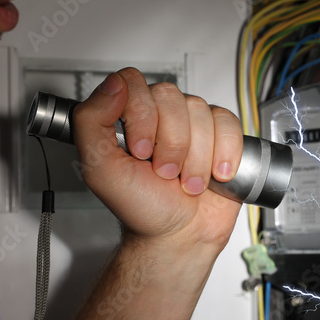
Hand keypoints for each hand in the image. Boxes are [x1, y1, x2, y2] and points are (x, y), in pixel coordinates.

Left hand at [72, 68, 243, 251]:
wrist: (178, 236)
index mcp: (128, 117)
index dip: (141, 114)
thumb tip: (113, 85)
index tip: (140, 150)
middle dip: (171, 143)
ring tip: (187, 182)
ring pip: (201, 112)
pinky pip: (229, 124)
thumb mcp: (99, 170)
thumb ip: (90, 121)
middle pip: (171, 96)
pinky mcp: (222, 136)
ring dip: (196, 157)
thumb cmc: (141, 206)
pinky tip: (215, 174)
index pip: (134, 83)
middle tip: (164, 172)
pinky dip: (225, 152)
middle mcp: (160, 115)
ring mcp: (193, 124)